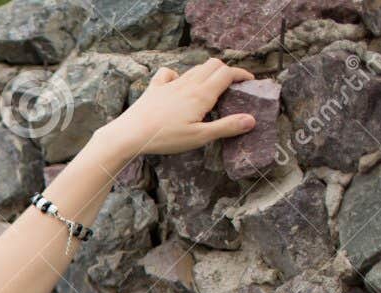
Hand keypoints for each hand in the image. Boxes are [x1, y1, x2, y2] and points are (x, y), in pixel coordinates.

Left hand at [104, 58, 258, 157]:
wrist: (128, 135)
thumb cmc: (165, 138)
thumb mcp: (199, 137)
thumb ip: (226, 127)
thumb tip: (251, 119)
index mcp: (202, 94)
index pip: (227, 73)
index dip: (241, 74)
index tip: (249, 81)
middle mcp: (187, 84)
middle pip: (213, 65)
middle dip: (226, 70)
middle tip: (231, 85)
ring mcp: (169, 84)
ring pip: (194, 68)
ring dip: (206, 73)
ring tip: (209, 87)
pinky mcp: (153, 89)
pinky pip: (167, 73)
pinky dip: (176, 74)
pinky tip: (177, 84)